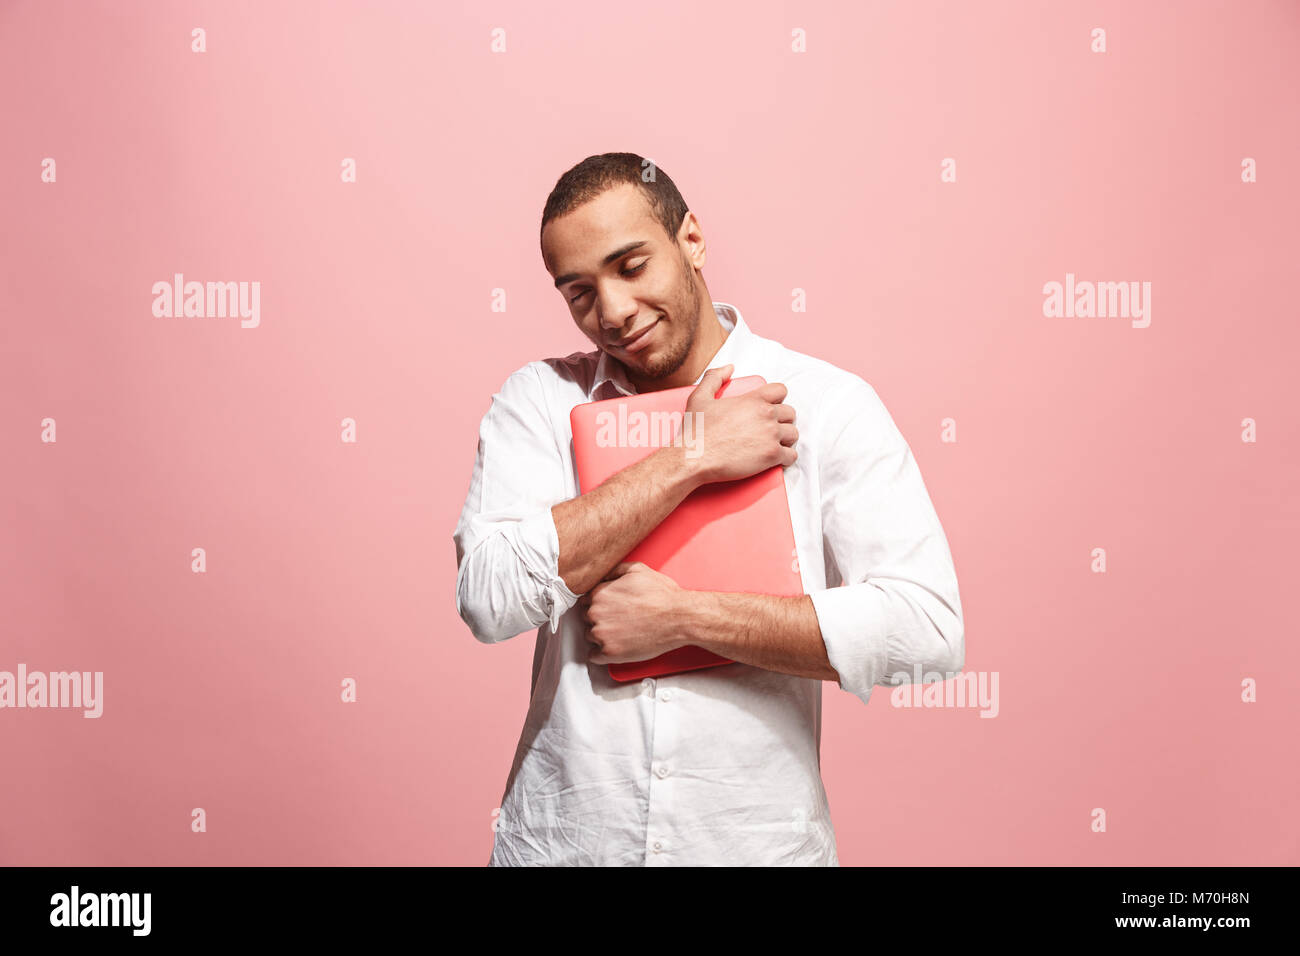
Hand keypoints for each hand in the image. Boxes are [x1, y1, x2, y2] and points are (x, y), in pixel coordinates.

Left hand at [578, 561, 687, 664]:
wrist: (679, 618)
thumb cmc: (662, 595)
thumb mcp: (637, 570)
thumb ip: (615, 570)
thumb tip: (603, 574)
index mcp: (599, 594)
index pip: (585, 600)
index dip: (597, 604)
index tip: (607, 609)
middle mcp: (596, 614)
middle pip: (586, 618)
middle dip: (599, 619)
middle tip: (617, 620)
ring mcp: (602, 634)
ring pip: (590, 636)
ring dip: (600, 635)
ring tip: (620, 633)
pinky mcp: (610, 653)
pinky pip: (593, 656)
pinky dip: (601, 653)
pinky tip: (615, 646)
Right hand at [682, 364, 797, 483]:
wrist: (693, 458)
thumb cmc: (696, 430)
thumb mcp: (700, 396)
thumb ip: (715, 377)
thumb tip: (729, 368)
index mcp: (753, 399)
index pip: (781, 390)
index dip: (777, 398)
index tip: (771, 406)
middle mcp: (766, 415)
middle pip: (790, 413)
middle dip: (783, 420)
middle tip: (771, 428)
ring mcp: (771, 436)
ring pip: (793, 434)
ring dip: (786, 439)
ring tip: (775, 443)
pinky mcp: (772, 456)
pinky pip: (791, 456)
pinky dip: (786, 458)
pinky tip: (777, 459)